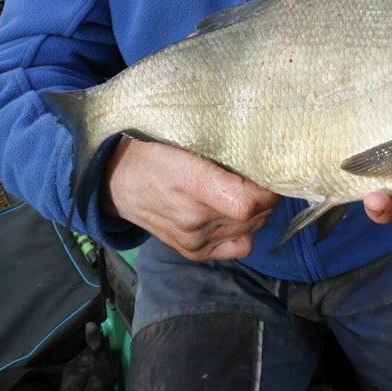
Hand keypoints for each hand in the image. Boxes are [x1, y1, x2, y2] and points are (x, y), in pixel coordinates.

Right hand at [101, 137, 280, 259]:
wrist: (117, 182)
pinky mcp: (194, 253)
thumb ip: (224, 148)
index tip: (274, 170)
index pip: (250, 201)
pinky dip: (246, 230)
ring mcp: (194, 240)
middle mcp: (195, 218)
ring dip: (259, 211)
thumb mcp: (186, 137)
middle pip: (257, 215)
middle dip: (269, 195)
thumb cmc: (154, 152)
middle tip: (263, 175)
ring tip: (248, 190)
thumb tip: (265, 150)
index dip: (270, 188)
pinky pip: (240, 246)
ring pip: (252, 229)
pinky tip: (237, 214)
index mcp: (192, 182)